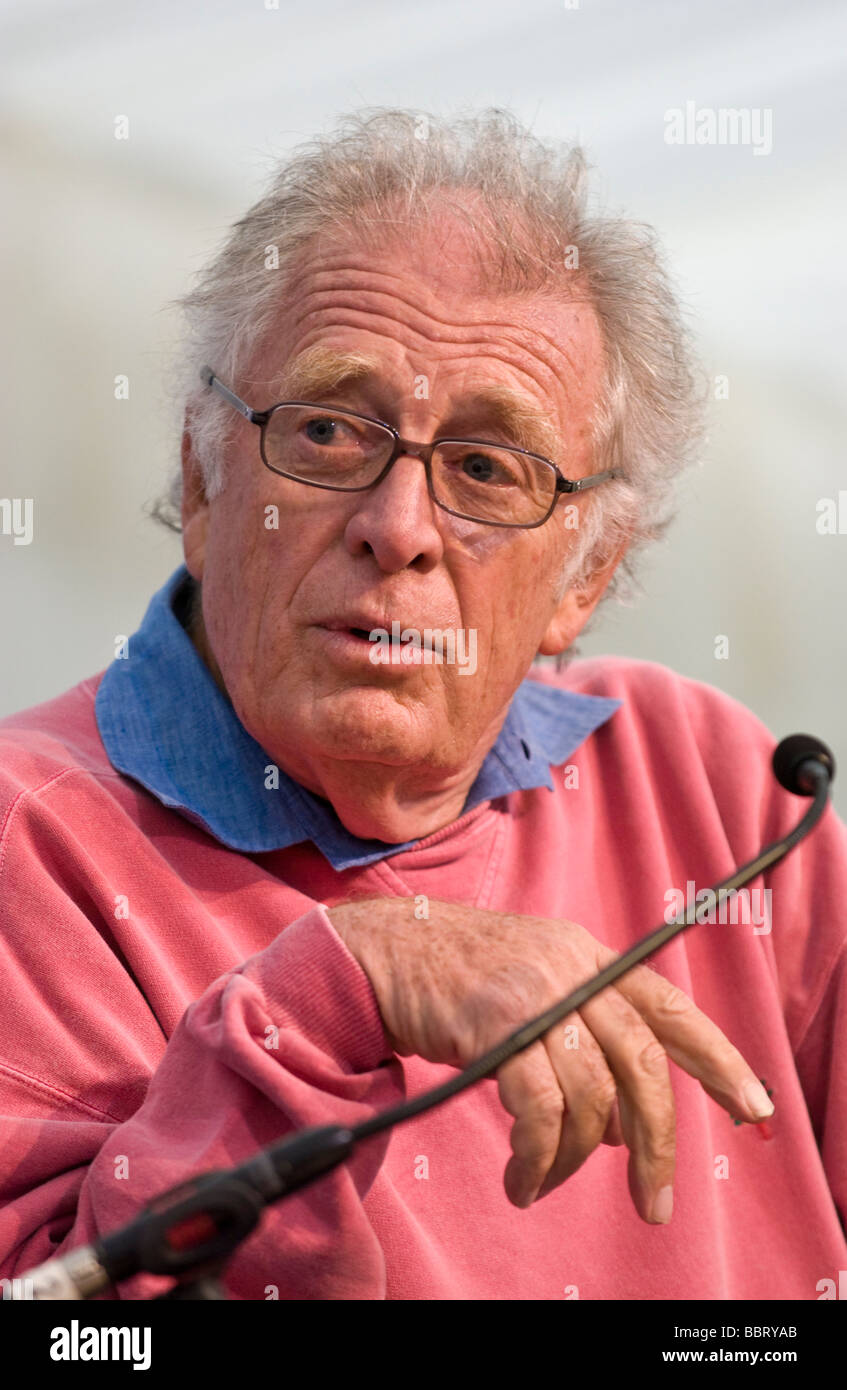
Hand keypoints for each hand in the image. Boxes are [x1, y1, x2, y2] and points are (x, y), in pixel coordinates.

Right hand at [327, 896, 774, 1223]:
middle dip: (656, 1143)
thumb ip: (584, 1036)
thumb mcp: (536, 988)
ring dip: (572, 1161)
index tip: (755, 1108)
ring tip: (541, 1183)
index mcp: (591, 959)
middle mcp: (574, 970)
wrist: (384, 952)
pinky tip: (522, 1177)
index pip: (672, 1011)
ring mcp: (537, 995)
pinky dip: (536, 1158)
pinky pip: (540, 1112)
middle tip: (653, 1202)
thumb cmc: (460, 980)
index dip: (720, 1061)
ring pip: (590, 1098)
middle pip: (642, 1065)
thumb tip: (622, 1124)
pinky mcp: (497, 1025)